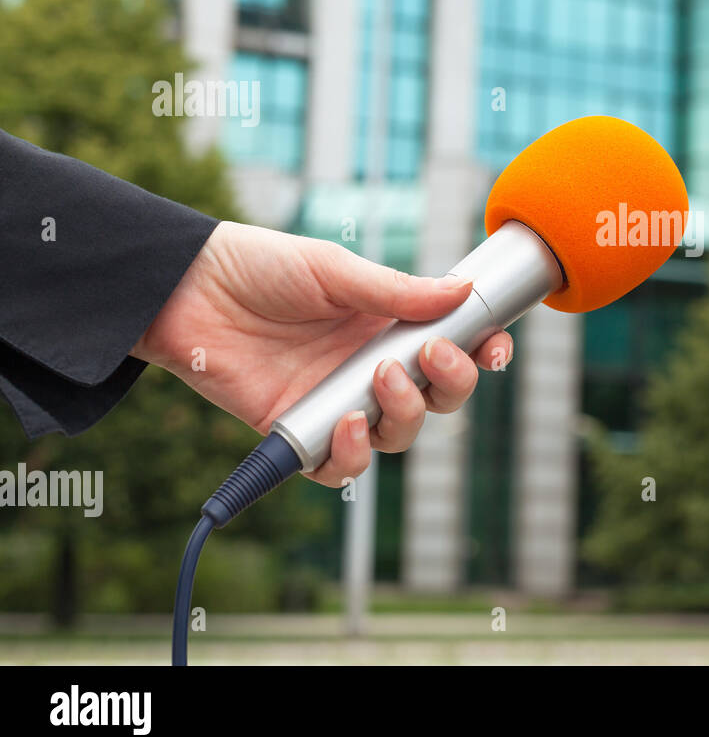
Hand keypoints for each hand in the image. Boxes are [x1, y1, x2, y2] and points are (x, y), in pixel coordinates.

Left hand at [131, 221, 512, 485]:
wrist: (186, 290)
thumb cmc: (260, 267)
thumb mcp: (334, 271)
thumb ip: (397, 290)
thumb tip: (462, 293)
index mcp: (389, 325)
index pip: (453, 348)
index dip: (482, 353)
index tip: (494, 348)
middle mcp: (371, 368)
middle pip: (438, 399)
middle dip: (451, 384)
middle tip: (430, 354)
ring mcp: (339, 402)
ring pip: (398, 437)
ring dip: (405, 416)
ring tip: (378, 381)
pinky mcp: (300, 433)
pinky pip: (340, 469)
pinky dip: (352, 457)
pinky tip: (346, 425)